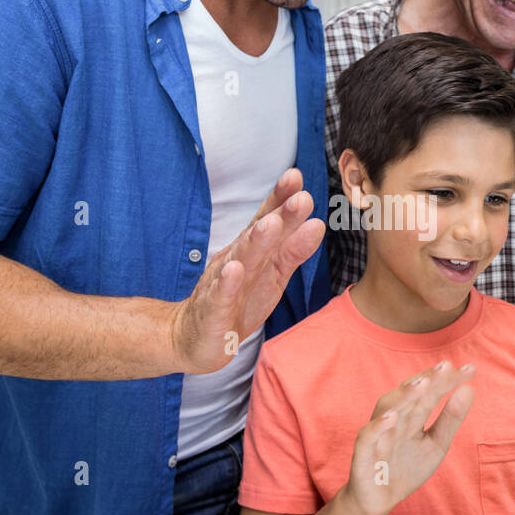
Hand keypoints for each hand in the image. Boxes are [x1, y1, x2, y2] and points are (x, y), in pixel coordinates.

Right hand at [169, 168, 324, 373]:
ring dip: (255, 241)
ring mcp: (223, 283)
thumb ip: (292, 249)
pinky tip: (233, 270)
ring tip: (271, 225)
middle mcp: (238, 260)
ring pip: (241, 259)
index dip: (281, 199)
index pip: (267, 219)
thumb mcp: (271, 274)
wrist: (196, 337)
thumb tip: (318, 223)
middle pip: (258, 234)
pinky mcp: (214, 309)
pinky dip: (227, 282)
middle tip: (301, 198)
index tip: (296, 177)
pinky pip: (220, 294)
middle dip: (280, 215)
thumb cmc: (238, 300)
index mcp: (254, 251)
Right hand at [342, 360, 474, 514]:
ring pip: (386, 408)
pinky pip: (368, 436)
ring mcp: (378, 434)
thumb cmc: (406, 469)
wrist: (378, 501)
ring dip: (403, 395)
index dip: (448, 381)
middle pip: (409, 395)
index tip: (470, 369)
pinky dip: (378, 425)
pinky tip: (393, 417)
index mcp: (412, 416)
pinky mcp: (363, 454)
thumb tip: (470, 389)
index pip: (430, 393)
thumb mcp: (436, 445)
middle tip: (446, 366)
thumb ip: (451, 418)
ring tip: (423, 383)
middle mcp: (394, 419)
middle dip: (427, 379)